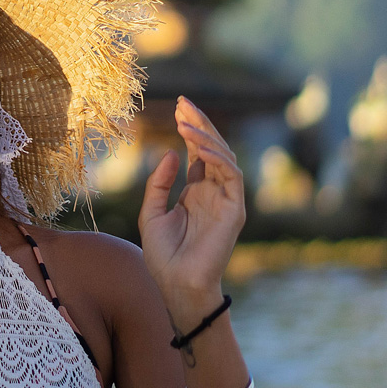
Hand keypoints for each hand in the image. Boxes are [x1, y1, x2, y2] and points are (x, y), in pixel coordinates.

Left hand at [138, 97, 245, 327]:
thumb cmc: (163, 255)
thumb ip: (159, 183)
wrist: (175, 284)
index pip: (198, 153)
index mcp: (196, 192)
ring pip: (225, 158)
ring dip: (207, 137)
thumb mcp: (151, 212)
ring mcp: (226, 200)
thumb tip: (171, 152)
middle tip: (184, 103)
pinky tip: (199, 146)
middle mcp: (214, 192)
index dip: (190, 129)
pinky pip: (233, 176)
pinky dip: (218, 158)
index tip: (178, 107)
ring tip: (186, 122)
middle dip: (200, 124)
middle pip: (213, 149)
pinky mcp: (235, 210)